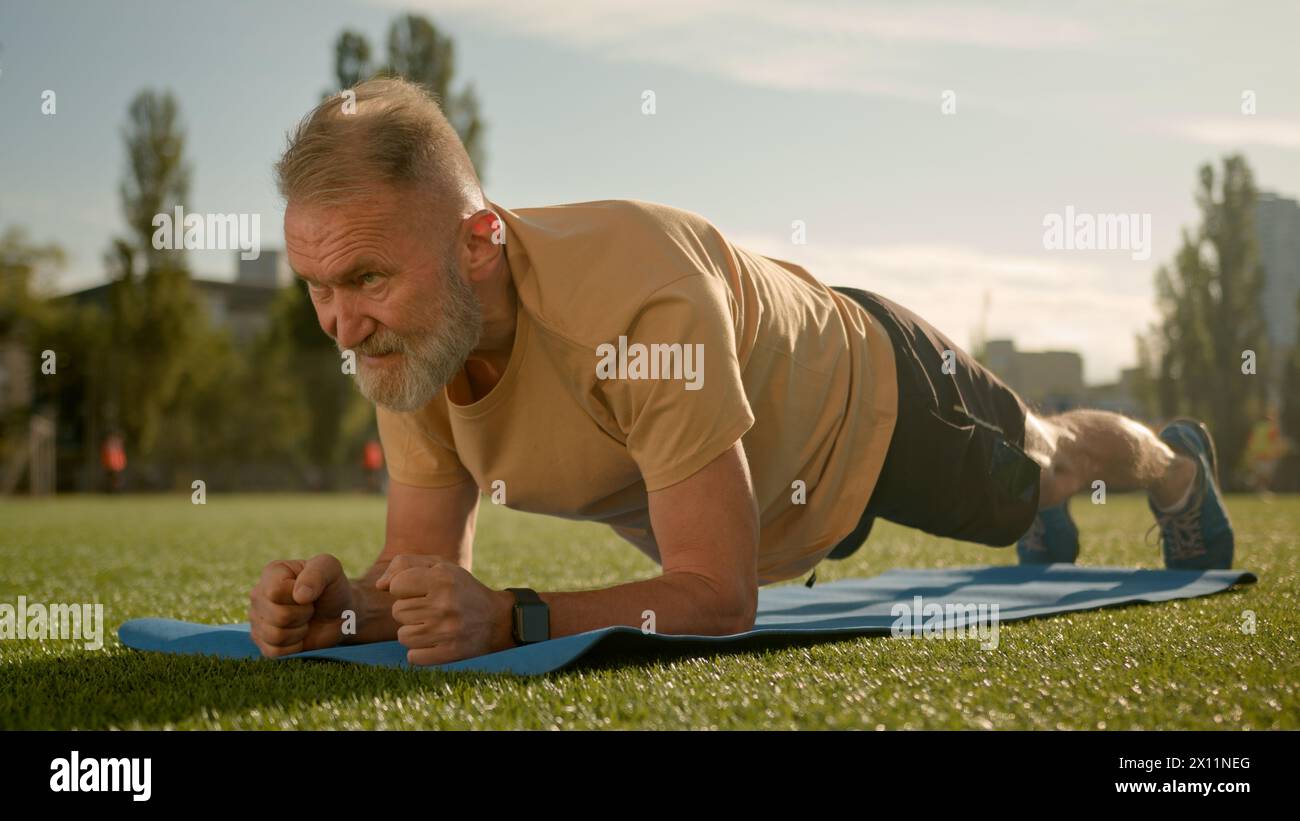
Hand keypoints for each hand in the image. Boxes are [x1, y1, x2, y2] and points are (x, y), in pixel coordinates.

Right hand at [249, 554, 354, 657]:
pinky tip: (299, 636)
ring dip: (299, 632)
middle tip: (310, 609)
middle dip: (303, 615)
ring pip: (274, 635)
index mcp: (272, 572)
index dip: (299, 597)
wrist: (339, 614)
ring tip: (304, 621)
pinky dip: (293, 647)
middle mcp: (258, 595)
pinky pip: (274, 652)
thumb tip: (299, 596)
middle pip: (277, 616)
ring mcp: (257, 619)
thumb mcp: (331, 569)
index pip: (275, 591)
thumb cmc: (333, 588)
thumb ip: (317, 573)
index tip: (310, 593)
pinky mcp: (262, 642)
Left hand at [375, 555, 513, 664]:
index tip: (422, 591)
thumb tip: (380, 586)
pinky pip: (413, 657)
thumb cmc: (461, 589)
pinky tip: (436, 641)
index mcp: (442, 578)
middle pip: (398, 611)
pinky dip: (420, 652)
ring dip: (413, 632)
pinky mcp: (449, 654)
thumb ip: (404, 565)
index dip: (405, 589)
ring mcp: (446, 631)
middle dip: (410, 610)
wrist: (497, 619)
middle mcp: (444, 604)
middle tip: (432, 609)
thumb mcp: (439, 567)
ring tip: (433, 625)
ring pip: (403, 636)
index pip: (396, 586)